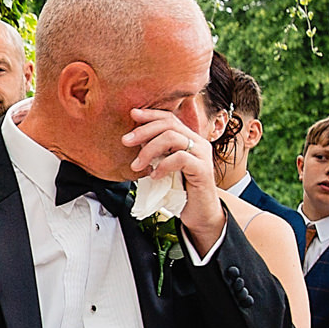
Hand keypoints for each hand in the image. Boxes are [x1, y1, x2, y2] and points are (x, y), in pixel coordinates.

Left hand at [125, 107, 222, 250]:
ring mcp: (202, 155)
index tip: (132, 114)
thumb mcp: (164, 168)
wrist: (199, 213)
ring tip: (137, 165)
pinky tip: (154, 175)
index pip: (170, 118)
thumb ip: (155, 153)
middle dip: (144, 130)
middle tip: (126, 141)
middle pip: (169, 125)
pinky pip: (180, 158)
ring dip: (149, 150)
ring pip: (173, 138)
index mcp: (189, 139)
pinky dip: (162, 165)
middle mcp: (198, 143)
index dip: (151, 114)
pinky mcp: (203, 170)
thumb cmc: (181, 191)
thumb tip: (133, 140)